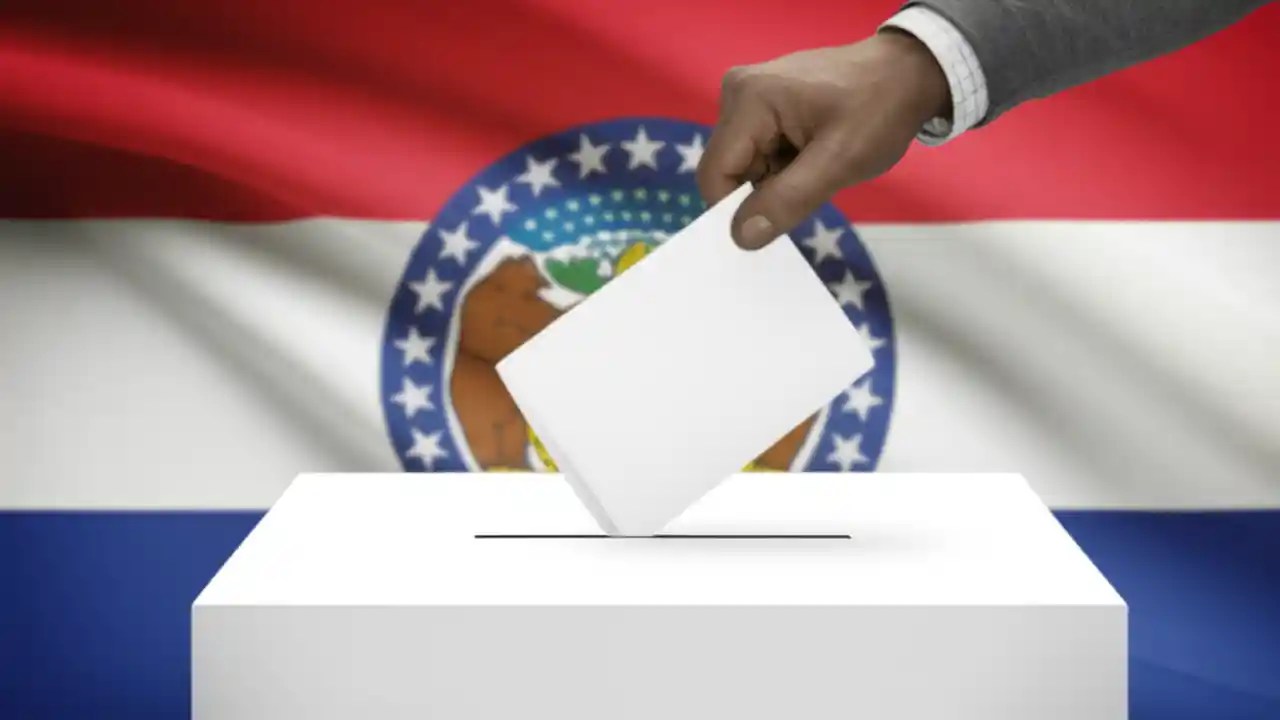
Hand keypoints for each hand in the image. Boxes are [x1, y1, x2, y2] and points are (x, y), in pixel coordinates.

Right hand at [697, 31, 949, 248]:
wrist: (908, 73)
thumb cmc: (880, 111)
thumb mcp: (839, 162)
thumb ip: (787, 200)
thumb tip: (740, 238)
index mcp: (749, 100)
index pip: (715, 174)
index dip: (735, 210)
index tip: (775, 226)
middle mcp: (737, 92)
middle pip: (729, 169)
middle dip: (763, 191)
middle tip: (813, 184)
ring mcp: (748, 94)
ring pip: (743, 164)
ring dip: (776, 180)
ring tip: (818, 165)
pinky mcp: (761, 101)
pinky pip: (757, 150)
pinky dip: (782, 166)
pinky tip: (813, 154)